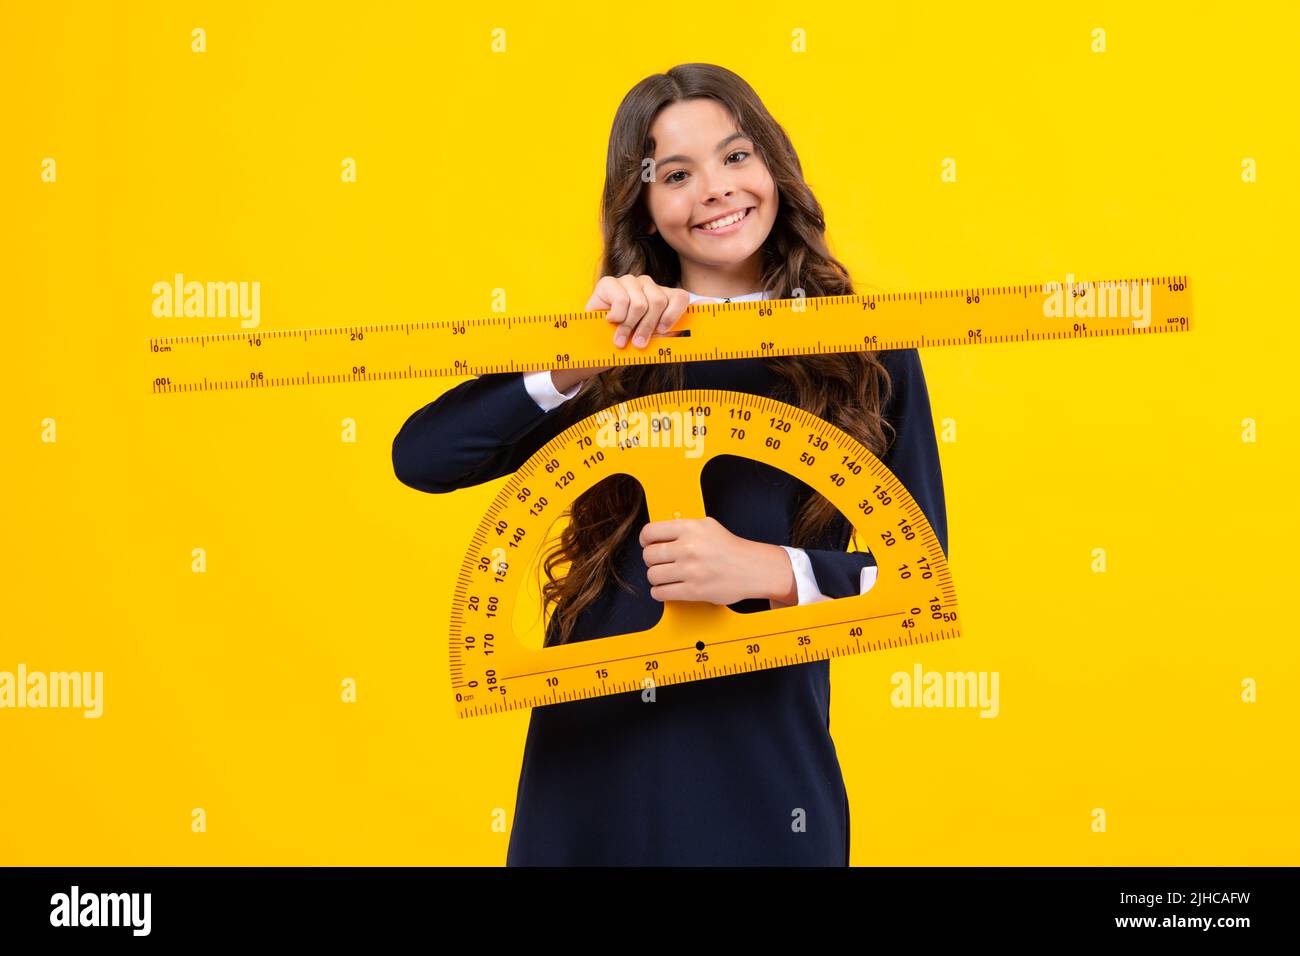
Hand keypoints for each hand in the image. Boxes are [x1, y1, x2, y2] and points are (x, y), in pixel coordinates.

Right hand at [587, 274, 690, 348]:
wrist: (600, 349)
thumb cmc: (631, 342)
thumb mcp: (659, 339)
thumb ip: (683, 323)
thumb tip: (712, 303)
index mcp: (663, 296)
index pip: (680, 296)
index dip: (673, 315)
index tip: (661, 332)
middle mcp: (647, 285)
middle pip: (658, 301)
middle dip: (647, 327)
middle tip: (637, 342)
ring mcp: (628, 282)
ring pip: (639, 303)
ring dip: (629, 326)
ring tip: (621, 338)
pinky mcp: (608, 283)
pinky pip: (621, 299)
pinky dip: (616, 317)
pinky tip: (610, 321)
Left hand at [638, 516, 796, 605]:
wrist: (753, 568)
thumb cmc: (730, 548)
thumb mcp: (707, 526)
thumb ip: (682, 527)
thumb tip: (657, 533)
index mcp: (690, 528)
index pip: (650, 532)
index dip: (645, 539)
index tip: (647, 544)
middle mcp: (689, 548)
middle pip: (649, 555)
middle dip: (651, 560)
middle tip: (659, 561)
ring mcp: (691, 570)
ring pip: (652, 575)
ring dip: (655, 577)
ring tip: (664, 575)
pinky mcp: (694, 590)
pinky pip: (661, 592)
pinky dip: (659, 592)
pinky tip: (667, 587)